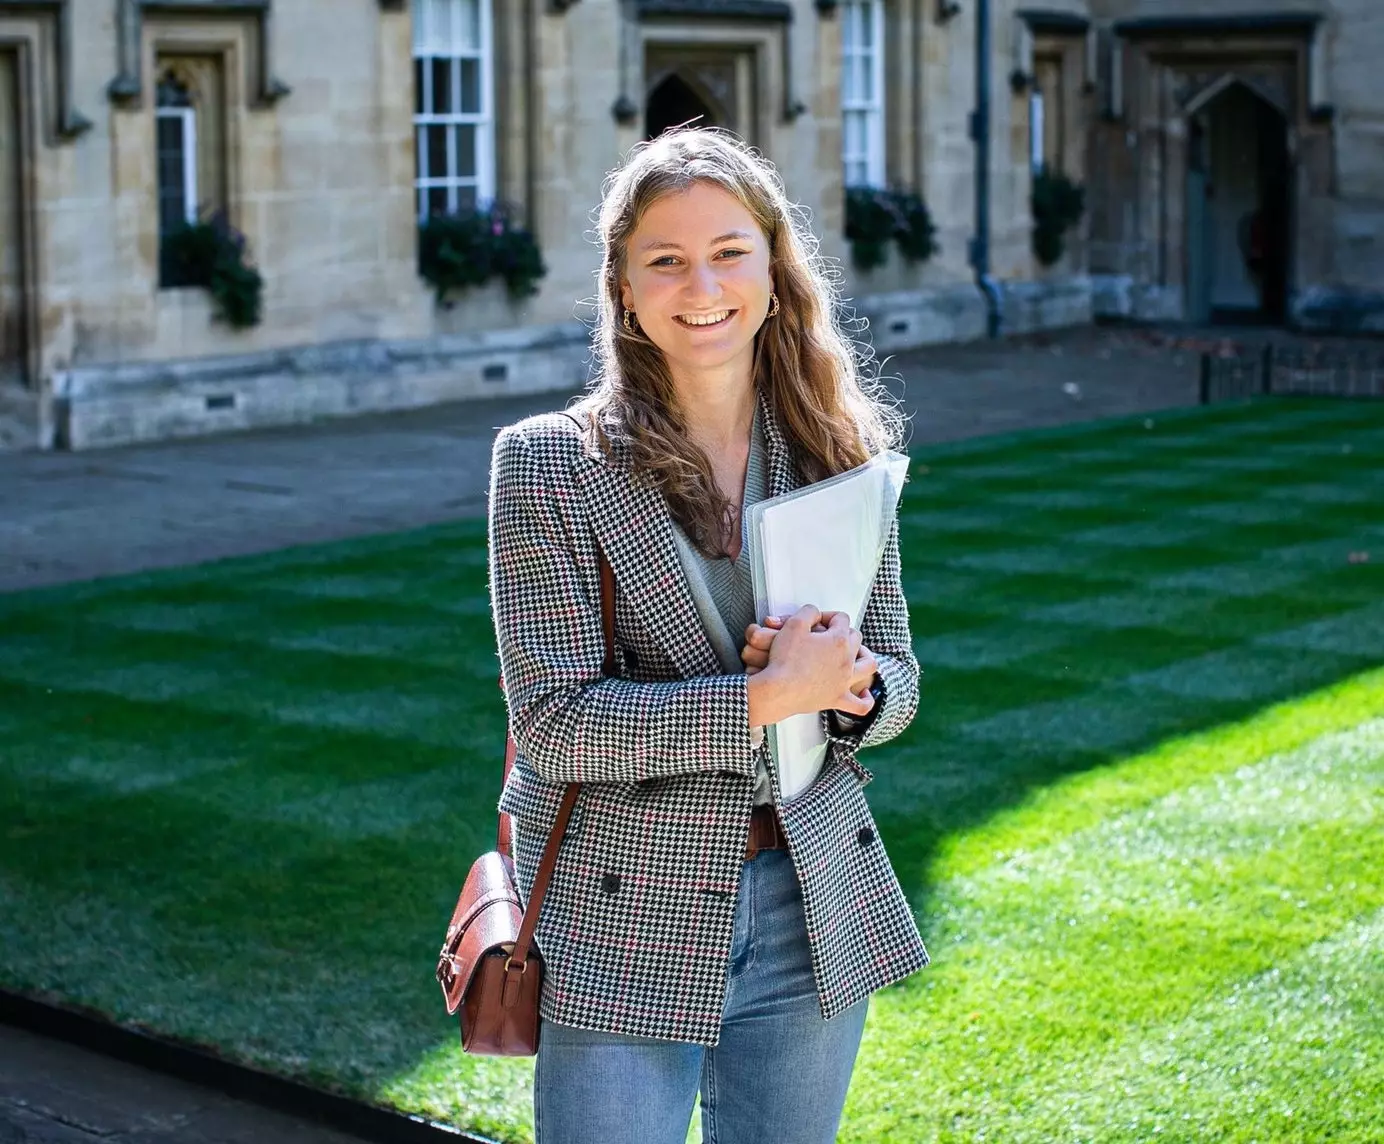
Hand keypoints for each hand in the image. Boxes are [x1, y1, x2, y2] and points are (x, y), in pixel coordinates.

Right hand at [743, 606, 874, 725]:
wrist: (778, 690)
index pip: (841, 619)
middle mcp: (846, 659)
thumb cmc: (784, 660)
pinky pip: (860, 704)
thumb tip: (815, 613)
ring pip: (867, 666)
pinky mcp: (837, 699)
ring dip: (865, 657)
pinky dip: (866, 699)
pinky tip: (864, 694)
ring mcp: (844, 681)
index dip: (828, 616)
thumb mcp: (793, 625)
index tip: (816, 620)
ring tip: (858, 654)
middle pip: (855, 638)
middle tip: (829, 634)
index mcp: (838, 640)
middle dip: (844, 632)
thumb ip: (808, 612)